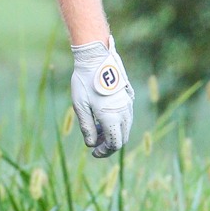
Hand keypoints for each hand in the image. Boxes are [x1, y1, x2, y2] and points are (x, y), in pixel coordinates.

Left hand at [69, 37, 133, 157]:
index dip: (104, 152)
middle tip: (94, 142)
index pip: (114, 144)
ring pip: (125, 127)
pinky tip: (102, 117)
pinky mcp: (128, 97)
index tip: (93, 152)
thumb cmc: (84, 82)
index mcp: (112, 117)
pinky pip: (126, 116)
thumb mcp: (80, 107)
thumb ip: (87, 128)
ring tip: (96, 128)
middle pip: (122, 138)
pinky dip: (116, 122)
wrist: (95, 58)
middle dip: (109, 144)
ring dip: (113, 133)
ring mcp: (128, 104)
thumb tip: (91, 144)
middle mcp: (124, 112)